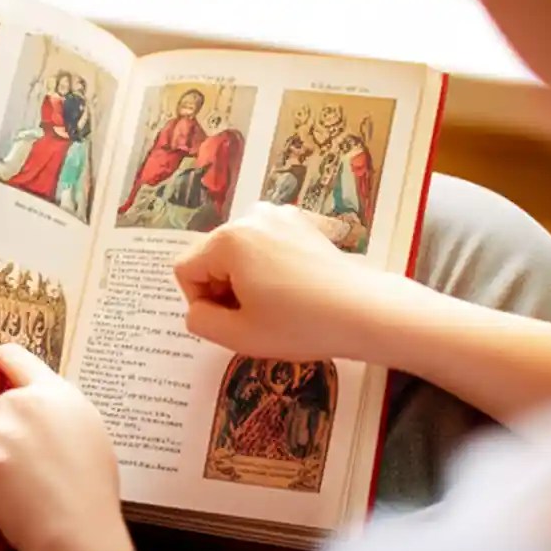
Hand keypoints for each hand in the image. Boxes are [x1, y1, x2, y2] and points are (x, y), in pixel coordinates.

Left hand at [0, 344, 143, 550]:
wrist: (78, 533)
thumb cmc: (92, 494)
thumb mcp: (89, 435)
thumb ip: (60, 412)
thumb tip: (39, 404)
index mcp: (60, 393)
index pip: (14, 356)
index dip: (1, 366)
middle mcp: (29, 400)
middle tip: (15, 459)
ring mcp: (4, 424)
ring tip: (1, 473)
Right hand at [173, 202, 396, 361]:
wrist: (364, 312)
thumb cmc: (299, 325)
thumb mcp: (238, 336)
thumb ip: (199, 321)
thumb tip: (199, 307)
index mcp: (228, 239)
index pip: (186, 270)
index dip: (201, 302)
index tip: (232, 320)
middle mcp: (250, 216)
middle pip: (211, 257)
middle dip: (222, 288)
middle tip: (255, 316)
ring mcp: (278, 215)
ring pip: (237, 252)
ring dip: (244, 279)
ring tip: (275, 304)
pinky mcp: (301, 222)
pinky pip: (263, 245)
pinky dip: (266, 267)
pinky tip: (291, 288)